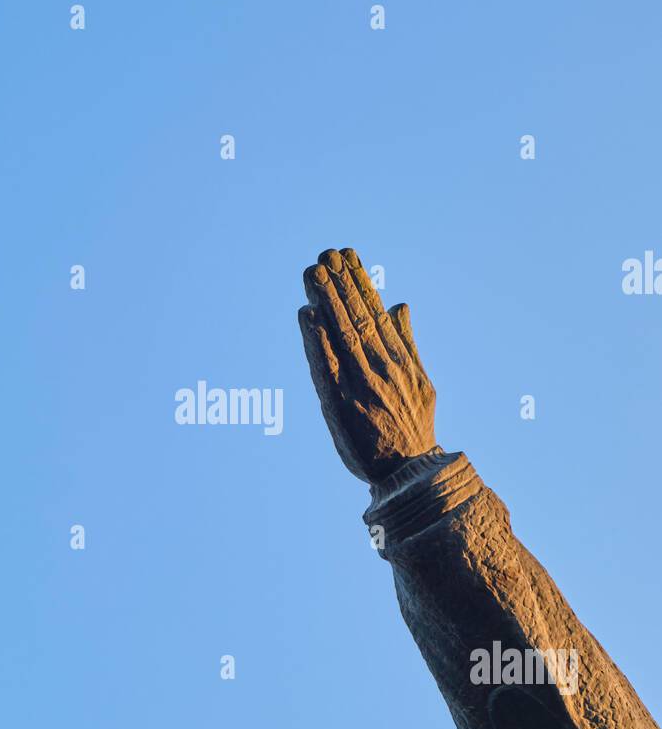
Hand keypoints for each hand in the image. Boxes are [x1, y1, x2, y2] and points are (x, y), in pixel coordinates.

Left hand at [298, 248, 436, 483]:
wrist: (409, 473)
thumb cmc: (413, 426)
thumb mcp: (420, 381)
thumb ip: (407, 342)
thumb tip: (400, 304)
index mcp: (400, 359)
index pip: (376, 312)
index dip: (359, 282)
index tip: (346, 255)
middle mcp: (381, 368)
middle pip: (356, 317)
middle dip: (339, 284)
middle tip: (324, 256)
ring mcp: (360, 386)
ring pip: (341, 335)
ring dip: (326, 302)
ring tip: (313, 273)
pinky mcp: (340, 406)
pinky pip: (325, 367)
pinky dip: (316, 340)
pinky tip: (307, 316)